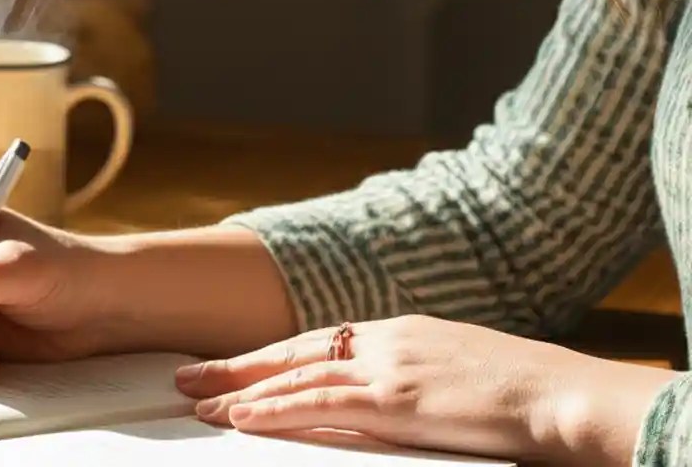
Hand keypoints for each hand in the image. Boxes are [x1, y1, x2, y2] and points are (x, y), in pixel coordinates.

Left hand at [174, 315, 677, 465]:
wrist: (561, 392)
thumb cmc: (521, 389)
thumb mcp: (456, 369)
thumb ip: (412, 376)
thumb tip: (381, 398)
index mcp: (399, 331)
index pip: (319, 343)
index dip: (271, 356)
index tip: (235, 366)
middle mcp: (384, 340)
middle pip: (292, 352)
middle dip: (237, 366)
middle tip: (187, 377)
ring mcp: (387, 367)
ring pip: (295, 378)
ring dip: (241, 392)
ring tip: (198, 403)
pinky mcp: (395, 399)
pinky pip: (319, 404)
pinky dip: (275, 409)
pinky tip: (241, 416)